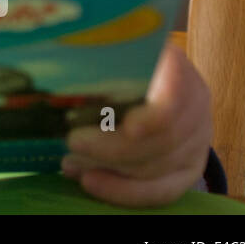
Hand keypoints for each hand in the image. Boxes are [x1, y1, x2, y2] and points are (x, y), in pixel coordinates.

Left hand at [61, 42, 212, 206]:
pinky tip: (90, 181)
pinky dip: (123, 191)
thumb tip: (47, 73)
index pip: (175, 94)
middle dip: (113, 147)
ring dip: (111, 169)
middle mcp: (195, 103)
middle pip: (164, 137)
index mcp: (176, 68)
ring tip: (70, 162)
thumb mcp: (109, 52)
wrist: (154, 82)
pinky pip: (162, 191)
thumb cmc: (118, 63)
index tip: (128, 128)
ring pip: (159, 167)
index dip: (155, 115)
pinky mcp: (190, 168)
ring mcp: (197, 139)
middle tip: (71, 141)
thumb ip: (92, 60)